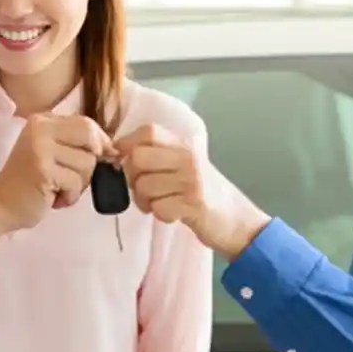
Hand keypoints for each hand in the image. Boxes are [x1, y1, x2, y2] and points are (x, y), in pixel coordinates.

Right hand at [0, 114, 115, 231]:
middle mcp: (40, 128)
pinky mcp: (42, 169)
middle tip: (74, 177)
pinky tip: (54, 197)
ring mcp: (40, 148)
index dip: (99, 143)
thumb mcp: (51, 152)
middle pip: (90, 137)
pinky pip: (76, 182)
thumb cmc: (31, 182)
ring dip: (79, 184)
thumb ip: (76, 143)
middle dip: (91, 162)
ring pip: (87, 163)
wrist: (0, 205)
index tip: (95, 160)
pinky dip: (70, 196)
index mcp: (43, 120)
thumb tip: (113, 149)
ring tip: (58, 188)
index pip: (86, 123)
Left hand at [116, 123, 270, 259]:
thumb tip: (116, 154)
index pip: (147, 131)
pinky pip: (158, 208)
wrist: (236, 219)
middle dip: (132, 178)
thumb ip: (156, 156)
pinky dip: (161, 215)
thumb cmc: (202, 192)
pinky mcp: (194, 204)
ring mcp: (191, 180)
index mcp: (183, 145)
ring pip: (143, 186)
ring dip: (145, 202)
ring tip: (160, 204)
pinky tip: (173, 214)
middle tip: (143, 190)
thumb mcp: (183, 165)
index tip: (124, 161)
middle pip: (138, 158)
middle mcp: (187, 158)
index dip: (127, 145)